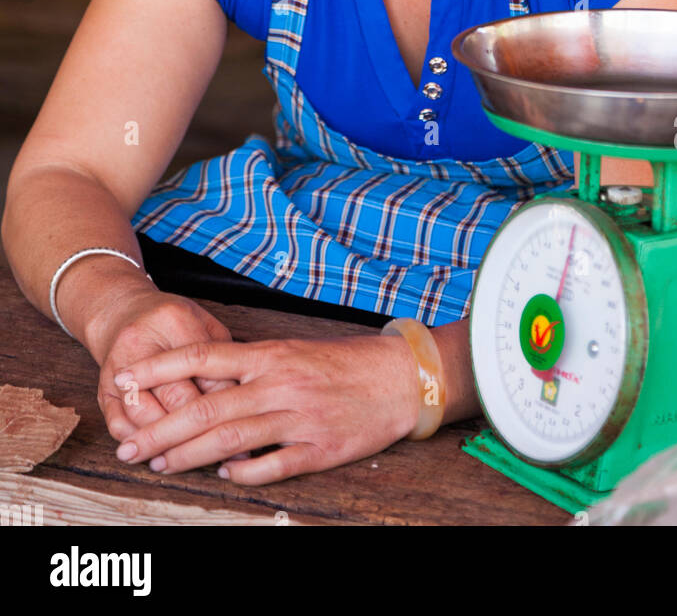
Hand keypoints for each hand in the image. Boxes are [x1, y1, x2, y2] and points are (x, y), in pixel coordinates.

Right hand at [92, 287, 245, 450]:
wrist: (120, 312)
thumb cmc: (171, 321)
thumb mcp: (203, 323)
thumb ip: (221, 355)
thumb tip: (242, 399)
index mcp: (175, 320)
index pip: (202, 366)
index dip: (224, 398)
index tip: (244, 423)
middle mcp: (141, 343)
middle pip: (172, 393)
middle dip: (198, 426)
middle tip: (223, 451)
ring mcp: (116, 367)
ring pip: (141, 412)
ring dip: (165, 441)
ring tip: (188, 459)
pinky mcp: (101, 388)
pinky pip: (116, 422)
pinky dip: (137, 440)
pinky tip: (153, 454)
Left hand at [110, 333, 420, 484]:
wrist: (401, 378)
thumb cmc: (346, 362)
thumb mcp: (295, 350)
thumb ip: (252, 366)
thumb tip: (208, 382)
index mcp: (272, 355)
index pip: (203, 356)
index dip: (160, 369)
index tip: (124, 380)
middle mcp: (280, 384)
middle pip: (207, 407)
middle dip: (160, 429)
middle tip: (128, 447)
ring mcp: (299, 418)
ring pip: (230, 439)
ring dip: (189, 455)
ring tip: (159, 465)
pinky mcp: (320, 450)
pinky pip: (273, 466)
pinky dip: (244, 472)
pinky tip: (224, 476)